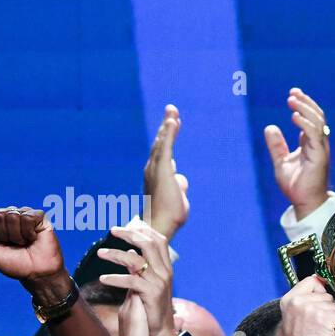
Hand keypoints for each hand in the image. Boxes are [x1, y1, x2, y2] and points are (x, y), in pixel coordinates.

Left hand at [0, 208, 68, 300]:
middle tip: (14, 244)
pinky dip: (29, 232)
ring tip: (24, 242)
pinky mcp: (39, 216)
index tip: (0, 244)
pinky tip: (33, 238)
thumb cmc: (14, 264)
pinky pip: (28, 218)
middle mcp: (8, 214)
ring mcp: (24, 213)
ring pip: (13, 216)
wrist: (36, 274)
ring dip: (17, 236)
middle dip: (5, 235)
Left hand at [96, 220, 177, 335]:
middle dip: (130, 233)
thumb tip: (130, 250)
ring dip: (116, 254)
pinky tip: (103, 279)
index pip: (159, 240)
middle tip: (112, 230)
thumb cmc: (150, 307)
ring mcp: (159, 283)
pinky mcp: (151, 294)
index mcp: (165, 267)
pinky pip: (131, 281)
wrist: (160, 331)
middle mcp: (165, 272)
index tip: (127, 224)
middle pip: (149, 244)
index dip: (144, 229)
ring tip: (100, 253)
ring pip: (137, 260)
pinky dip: (115, 278)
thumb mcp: (146, 282)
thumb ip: (139, 266)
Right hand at [142, 104, 188, 238]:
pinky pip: (167, 146)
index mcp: (157, 175)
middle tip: (172, 110)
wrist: (160, 224)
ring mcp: (156, 168)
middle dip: (167, 126)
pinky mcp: (162, 169)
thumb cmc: (168, 215)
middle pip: (161, 143)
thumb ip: (179, 186)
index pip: (164, 152)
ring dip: (168, 125)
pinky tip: (173, 120)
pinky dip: (170, 132)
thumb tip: (181, 179)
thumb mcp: (178, 197)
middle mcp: (153, 168)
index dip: (168, 137)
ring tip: (172, 111)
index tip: (173, 124)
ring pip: (163, 142)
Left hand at [264, 87, 330, 220]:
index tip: (292, 94)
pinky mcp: (320, 156)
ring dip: (305, 109)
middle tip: (292, 93)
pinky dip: (305, 123)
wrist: (304, 203)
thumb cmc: (295, 186)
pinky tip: (294, 116)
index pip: (311, 119)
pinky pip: (314, 134)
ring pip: (318, 122)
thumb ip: (276, 145)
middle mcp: (318, 144)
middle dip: (306, 102)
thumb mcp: (281, 161)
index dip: (303, 105)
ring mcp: (320, 149)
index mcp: (311, 143)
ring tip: (291, 100)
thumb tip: (270, 127)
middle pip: (317, 116)